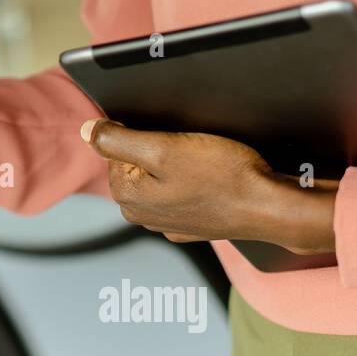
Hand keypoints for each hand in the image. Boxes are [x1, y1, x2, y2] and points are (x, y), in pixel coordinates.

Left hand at [81, 119, 336, 253]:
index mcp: (127, 196)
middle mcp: (141, 215)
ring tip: (205, 166)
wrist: (270, 207)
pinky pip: (183, 192)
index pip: (117, 148)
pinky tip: (213, 182)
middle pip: (137, 163)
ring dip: (179, 165)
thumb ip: (118, 139)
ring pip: (161, 177)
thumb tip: (86, 131)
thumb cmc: (222, 176)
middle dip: (161, 151)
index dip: (146, 135)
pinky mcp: (192, 225)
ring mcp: (167, 223)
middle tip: (192, 152)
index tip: (173, 140)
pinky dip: (195, 183)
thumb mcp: (163, 148)